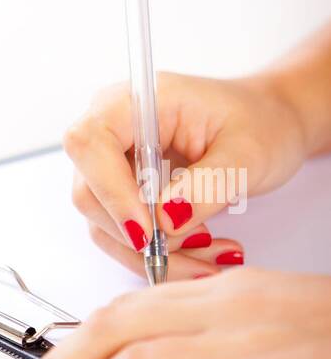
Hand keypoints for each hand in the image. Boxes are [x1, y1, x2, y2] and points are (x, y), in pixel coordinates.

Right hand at [63, 71, 309, 279]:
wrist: (270, 124)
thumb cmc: (260, 124)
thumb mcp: (248, 154)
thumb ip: (207, 185)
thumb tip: (166, 221)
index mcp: (137, 101)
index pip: (91, 143)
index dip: (110, 191)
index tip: (149, 233)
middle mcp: (115, 128)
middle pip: (89, 192)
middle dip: (138, 237)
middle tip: (200, 254)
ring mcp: (115, 160)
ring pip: (105, 224)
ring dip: (154, 255)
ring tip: (214, 257)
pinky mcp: (125, 189)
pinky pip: (125, 233)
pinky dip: (162, 255)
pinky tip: (205, 252)